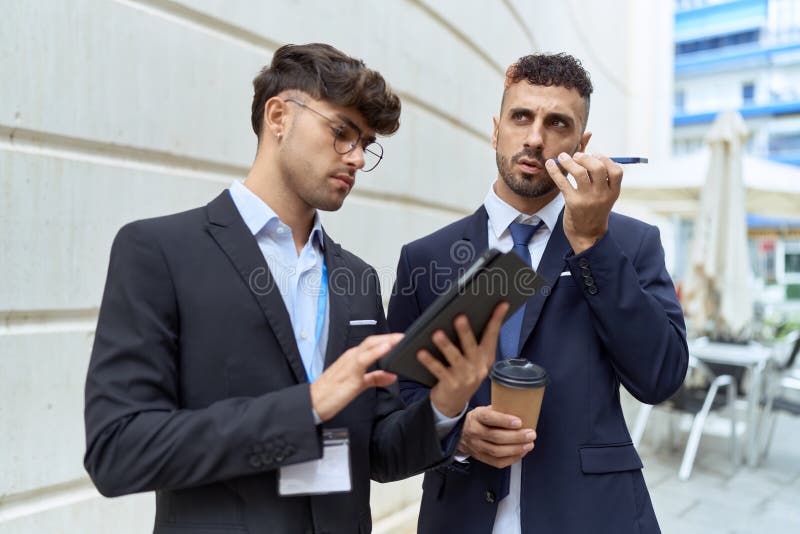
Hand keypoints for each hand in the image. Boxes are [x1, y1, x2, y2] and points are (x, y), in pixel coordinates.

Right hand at [310, 333, 402, 421]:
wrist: (314, 402)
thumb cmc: (332, 393)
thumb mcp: (358, 384)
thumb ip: (375, 378)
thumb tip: (392, 376)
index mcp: (353, 358)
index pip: (373, 344)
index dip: (388, 340)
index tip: (402, 339)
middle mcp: (351, 356)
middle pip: (373, 341)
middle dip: (391, 337)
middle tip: (406, 336)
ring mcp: (350, 362)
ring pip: (370, 346)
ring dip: (386, 341)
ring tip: (400, 339)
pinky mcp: (349, 372)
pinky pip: (364, 359)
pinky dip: (376, 352)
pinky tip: (387, 349)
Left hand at [418, 302, 508, 416]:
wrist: (452, 404)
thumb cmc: (461, 373)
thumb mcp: (472, 359)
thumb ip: (472, 341)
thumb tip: (464, 314)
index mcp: (486, 357)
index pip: (493, 335)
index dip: (497, 319)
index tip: (502, 303)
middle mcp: (478, 367)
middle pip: (472, 346)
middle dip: (466, 331)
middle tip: (459, 316)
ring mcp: (465, 377)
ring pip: (455, 358)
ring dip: (445, 345)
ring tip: (436, 333)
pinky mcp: (451, 385)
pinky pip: (439, 370)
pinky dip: (429, 361)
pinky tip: (420, 352)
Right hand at [457, 406, 535, 467]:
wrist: (461, 434)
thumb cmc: (479, 420)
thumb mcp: (484, 410)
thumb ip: (498, 411)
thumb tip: (521, 411)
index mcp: (476, 417)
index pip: (489, 418)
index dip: (504, 421)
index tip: (519, 422)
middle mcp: (474, 432)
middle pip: (496, 437)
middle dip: (516, 437)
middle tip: (531, 434)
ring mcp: (476, 447)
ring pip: (497, 451)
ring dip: (516, 449)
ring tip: (529, 445)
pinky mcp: (481, 458)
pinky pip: (497, 462)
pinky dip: (511, 459)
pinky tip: (521, 452)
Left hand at [545, 152, 621, 253]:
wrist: (587, 235)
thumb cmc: (594, 211)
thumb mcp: (603, 196)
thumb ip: (600, 176)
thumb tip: (589, 150)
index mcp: (613, 192)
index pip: (616, 170)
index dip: (605, 159)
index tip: (594, 155)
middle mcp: (602, 195)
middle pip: (598, 168)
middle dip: (586, 157)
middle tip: (577, 156)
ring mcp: (588, 199)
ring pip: (580, 173)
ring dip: (569, 161)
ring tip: (562, 157)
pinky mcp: (573, 203)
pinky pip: (563, 182)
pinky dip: (555, 171)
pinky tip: (550, 164)